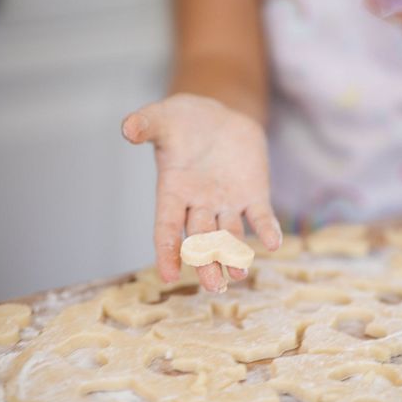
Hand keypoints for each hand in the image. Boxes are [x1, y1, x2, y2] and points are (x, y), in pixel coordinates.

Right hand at [121, 93, 280, 291]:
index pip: (166, 228)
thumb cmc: (181, 122)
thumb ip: (145, 124)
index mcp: (172, 192)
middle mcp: (199, 205)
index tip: (169, 275)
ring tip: (239, 273)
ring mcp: (227, 203)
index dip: (167, 251)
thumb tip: (127, 128)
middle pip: (200, 239)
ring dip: (234, 254)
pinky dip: (267, 229)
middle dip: (206, 261)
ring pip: (230, 235)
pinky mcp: (253, 195)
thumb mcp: (161, 117)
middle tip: (212, 285)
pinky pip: (260, 216)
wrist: (216, 117)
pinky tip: (273, 243)